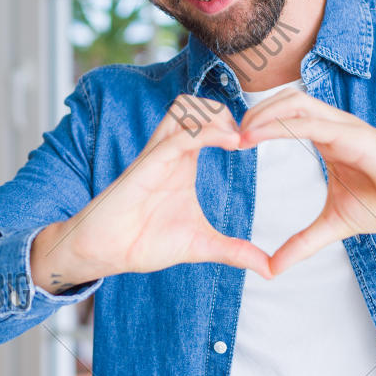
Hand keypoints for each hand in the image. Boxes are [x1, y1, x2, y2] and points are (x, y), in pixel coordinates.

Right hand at [31, 96, 273, 292]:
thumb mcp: (202, 246)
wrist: (106, 252)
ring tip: (241, 139)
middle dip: (230, 112)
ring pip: (186, 108)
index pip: (210, 121)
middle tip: (254, 138)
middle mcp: (172, 151)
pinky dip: (208, 133)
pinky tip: (233, 144)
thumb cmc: (144, 242)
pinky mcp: (148, 164)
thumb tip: (269, 270)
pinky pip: (179, 136)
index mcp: (184, 161)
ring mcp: (159, 154)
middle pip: (199, 105)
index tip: (265, 143)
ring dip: (217, 115)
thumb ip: (235, 252)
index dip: (239, 124)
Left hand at [237, 89, 375, 274]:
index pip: (283, 119)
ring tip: (233, 133)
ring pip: (292, 104)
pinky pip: (309, 121)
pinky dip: (279, 124)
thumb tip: (273, 269)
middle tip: (220, 134)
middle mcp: (332, 125)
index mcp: (327, 138)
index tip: (226, 143)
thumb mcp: (334, 226)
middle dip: (250, 114)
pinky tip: (255, 135)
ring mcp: (343, 125)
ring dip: (260, 115)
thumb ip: (303, 243)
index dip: (254, 126)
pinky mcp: (353, 134)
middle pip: (281, 104)